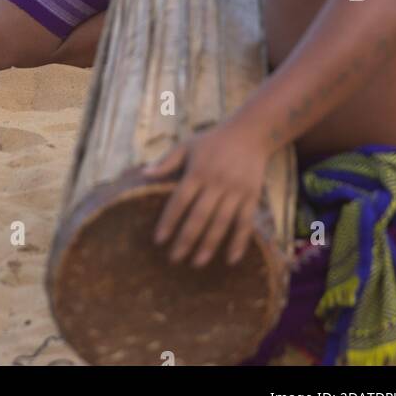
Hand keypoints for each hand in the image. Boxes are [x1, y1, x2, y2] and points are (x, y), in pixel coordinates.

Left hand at [143, 119, 269, 266]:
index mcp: (197, 171)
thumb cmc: (213, 141)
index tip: (159, 240)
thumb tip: (143, 174)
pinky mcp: (251, 196)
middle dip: (186, 239)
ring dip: (209, 245)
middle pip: (199, 216)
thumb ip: (166, 162)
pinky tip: (230, 259)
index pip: (180, 200)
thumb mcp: (187, 146)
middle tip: (174, 259)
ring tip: (196, 263)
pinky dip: (239, 242)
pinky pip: (245, 222)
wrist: (250, 132)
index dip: (169, 221)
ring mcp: (236, 190)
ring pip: (222, 222)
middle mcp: (216, 182)